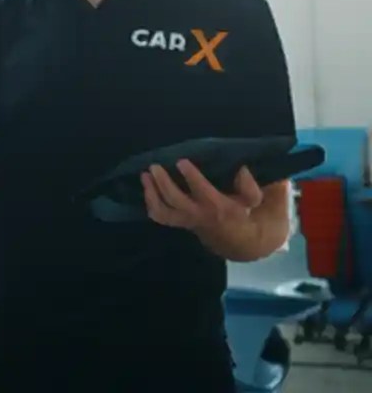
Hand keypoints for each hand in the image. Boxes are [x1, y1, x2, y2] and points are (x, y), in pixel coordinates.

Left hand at [141, 159, 263, 233]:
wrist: (242, 242)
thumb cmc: (250, 214)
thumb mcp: (259, 201)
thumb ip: (251, 187)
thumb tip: (242, 170)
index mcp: (220, 207)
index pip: (203, 192)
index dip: (191, 177)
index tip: (181, 161)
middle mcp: (200, 215)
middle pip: (175, 201)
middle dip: (163, 183)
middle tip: (155, 166)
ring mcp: (187, 220)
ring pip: (163, 211)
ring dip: (151, 193)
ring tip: (145, 175)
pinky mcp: (180, 222)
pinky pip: (160, 216)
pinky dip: (151, 202)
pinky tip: (147, 186)